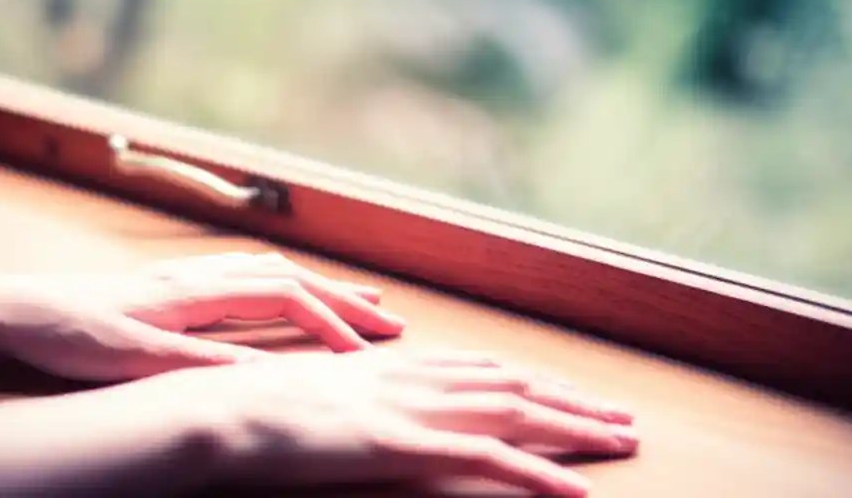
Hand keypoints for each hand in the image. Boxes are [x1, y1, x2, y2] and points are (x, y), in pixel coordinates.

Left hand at [0, 252, 406, 380]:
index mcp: (194, 292)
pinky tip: (281, 292)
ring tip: (356, 299)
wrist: (13, 308)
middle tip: (392, 318)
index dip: (330, 325)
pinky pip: (242, 274)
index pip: (284, 300)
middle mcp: (195, 275)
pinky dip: (281, 282)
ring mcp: (182, 276)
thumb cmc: (66, 333)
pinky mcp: (167, 285)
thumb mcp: (134, 358)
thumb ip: (200, 365)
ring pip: (267, 270)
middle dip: (343, 298)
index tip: (365, 354)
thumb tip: (267, 376)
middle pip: (288, 276)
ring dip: (317, 284)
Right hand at [134, 349, 635, 495]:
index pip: (484, 369)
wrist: (229, 413)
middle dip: (572, 400)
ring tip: (623, 442)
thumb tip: (380, 411)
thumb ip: (361, 400)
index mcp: (395, 366)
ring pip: (517, 413)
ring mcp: (415, 408)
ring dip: (577, 428)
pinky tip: (578, 490)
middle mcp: (416, 378)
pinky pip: (492, 459)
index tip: (572, 392)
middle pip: (513, 385)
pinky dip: (541, 476)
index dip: (535, 381)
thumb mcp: (321, 397)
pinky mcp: (409, 443)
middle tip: (622, 417)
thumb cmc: (260, 411)